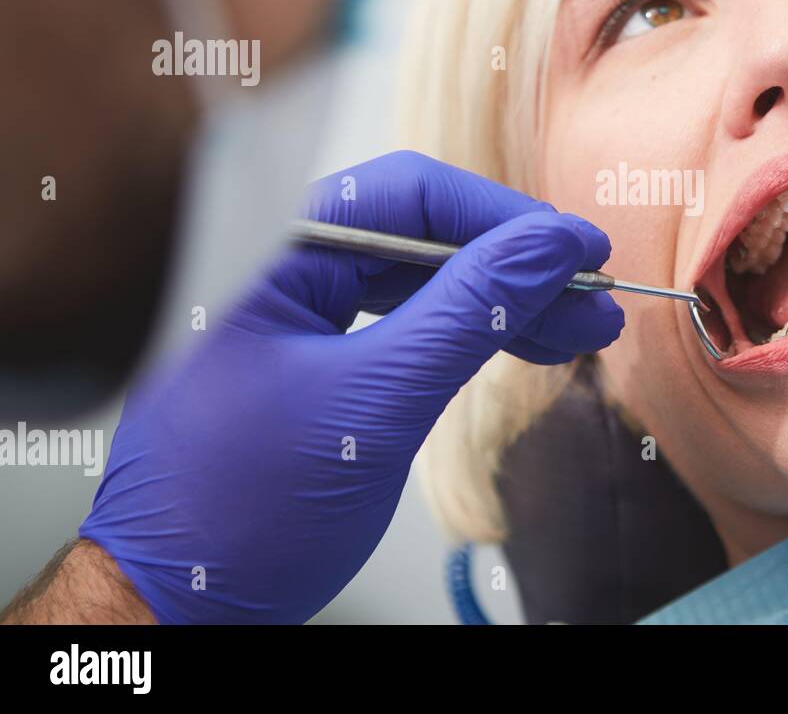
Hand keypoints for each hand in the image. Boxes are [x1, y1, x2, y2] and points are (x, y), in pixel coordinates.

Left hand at [79, 150, 622, 622]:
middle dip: (513, 268)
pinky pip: (401, 325)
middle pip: (419, 235)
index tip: (578, 250)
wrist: (177, 611)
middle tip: (589, 299)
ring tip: (579, 331)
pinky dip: (465, 338)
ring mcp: (292, 313)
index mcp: (264, 254)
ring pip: (419, 281)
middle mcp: (274, 267)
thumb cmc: (243, 514)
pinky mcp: (312, 358)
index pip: (405, 196)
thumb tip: (553, 246)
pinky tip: (524, 346)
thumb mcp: (376, 404)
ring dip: (502, 305)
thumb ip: (469, 312)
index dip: (504, 218)